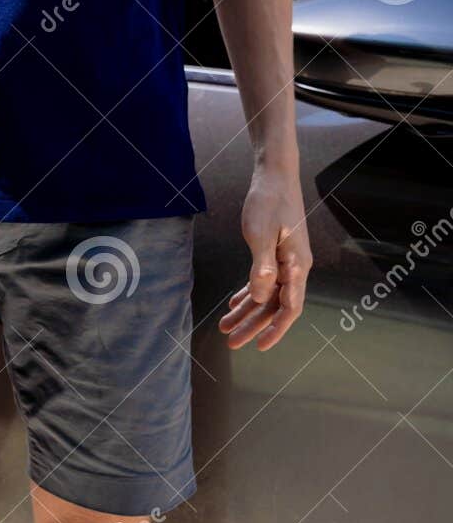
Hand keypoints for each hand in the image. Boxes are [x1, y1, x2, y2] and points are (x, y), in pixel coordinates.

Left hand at [218, 162, 311, 350]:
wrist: (274, 177)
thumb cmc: (268, 202)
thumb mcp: (260, 234)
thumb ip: (261, 267)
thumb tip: (259, 297)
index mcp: (296, 265)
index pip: (289, 307)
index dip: (276, 329)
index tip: (260, 346)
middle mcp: (294, 267)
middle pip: (274, 305)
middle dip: (253, 325)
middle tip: (231, 342)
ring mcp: (286, 261)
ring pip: (266, 295)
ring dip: (247, 312)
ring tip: (225, 327)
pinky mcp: (275, 253)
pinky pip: (263, 281)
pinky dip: (248, 293)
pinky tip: (234, 303)